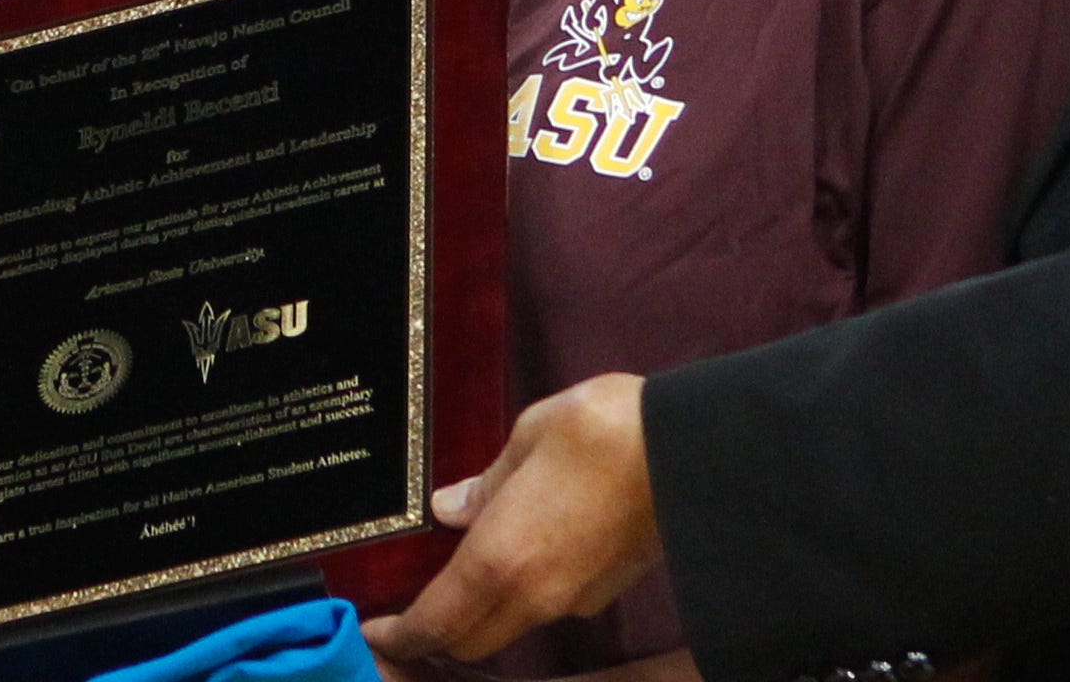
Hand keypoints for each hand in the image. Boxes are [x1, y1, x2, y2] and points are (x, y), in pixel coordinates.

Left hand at [362, 373, 661, 668]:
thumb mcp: (527, 436)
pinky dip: (523, 599)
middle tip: (410, 618)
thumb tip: (448, 509)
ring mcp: (574, 599)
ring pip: (511, 627)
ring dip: (481, 618)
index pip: (436, 620)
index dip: (401, 635)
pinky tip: (523, 562)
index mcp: (499, 558)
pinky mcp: (607, 591)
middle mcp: (534, 594)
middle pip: (471, 639)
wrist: (693, 452)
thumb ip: (485, 483)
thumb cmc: (601, 430)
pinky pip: (549, 607)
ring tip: (462, 585)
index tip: (376, 635)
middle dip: (435, 636)